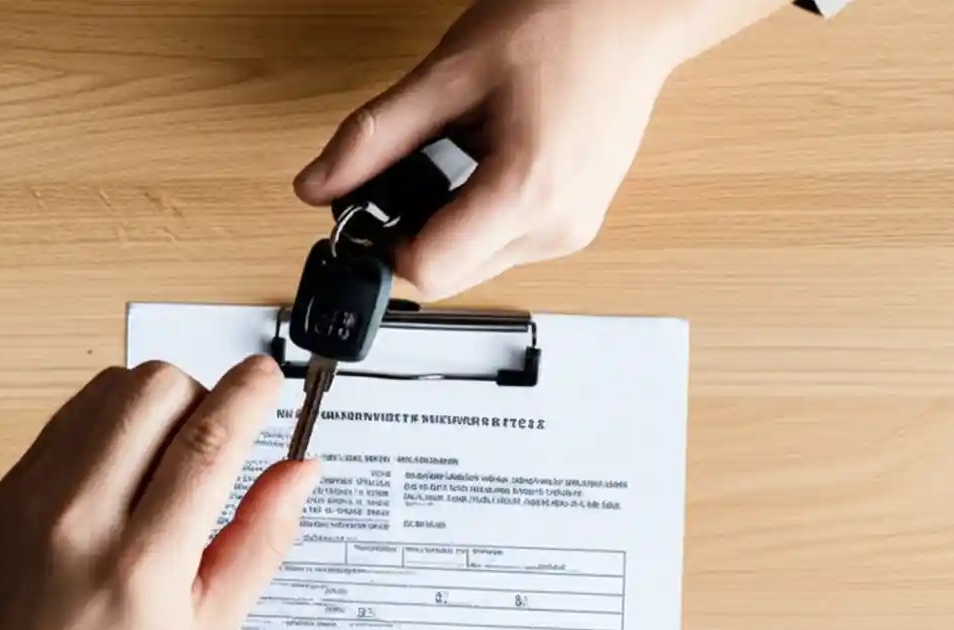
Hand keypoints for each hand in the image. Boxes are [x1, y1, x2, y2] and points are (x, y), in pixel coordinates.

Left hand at [0, 357, 318, 629]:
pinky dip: (117, 415)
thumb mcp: (211, 621)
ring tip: (167, 453)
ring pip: (117, 385)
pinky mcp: (14, 477)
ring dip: (161, 401)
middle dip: (205, 396)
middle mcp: (81, 519)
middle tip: (213, 439)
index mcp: (141, 566)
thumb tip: (301, 469)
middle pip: (159, 392)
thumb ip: (263, 539)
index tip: (268, 379)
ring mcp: (37, 492)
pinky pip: (78, 405)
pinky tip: (126, 460)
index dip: (248, 396)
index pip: (207, 447)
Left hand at [294, 0, 684, 299]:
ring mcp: (572, 231)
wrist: (635, 14)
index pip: (426, 270)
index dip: (376, 248)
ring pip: (473, 267)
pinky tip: (478, 166)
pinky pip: (504, 247)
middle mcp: (557, 228)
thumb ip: (376, 137)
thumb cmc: (563, 23)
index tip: (354, 214)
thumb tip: (318, 185)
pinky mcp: (576, 224)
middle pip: (447, 278)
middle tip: (389, 181)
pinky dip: (474, 219)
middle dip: (405, 238)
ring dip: (442, 228)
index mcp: (528, 193)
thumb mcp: (449, 73)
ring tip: (451, 157)